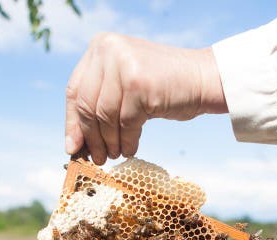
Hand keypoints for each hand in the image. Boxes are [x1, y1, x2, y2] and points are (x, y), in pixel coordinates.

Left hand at [65, 33, 226, 164]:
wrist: (204, 79)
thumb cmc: (163, 86)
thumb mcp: (125, 84)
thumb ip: (100, 101)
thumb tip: (73, 143)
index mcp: (101, 45)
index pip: (75, 90)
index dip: (72, 122)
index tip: (73, 147)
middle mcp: (109, 50)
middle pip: (87, 105)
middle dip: (90, 137)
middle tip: (96, 158)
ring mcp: (124, 65)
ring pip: (105, 117)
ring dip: (109, 142)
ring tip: (115, 155)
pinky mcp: (139, 85)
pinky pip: (125, 123)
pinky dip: (127, 141)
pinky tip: (131, 150)